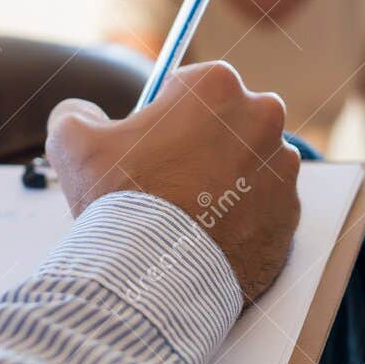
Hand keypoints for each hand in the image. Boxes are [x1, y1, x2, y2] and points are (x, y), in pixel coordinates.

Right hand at [45, 62, 301, 300]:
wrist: (156, 278)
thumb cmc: (120, 202)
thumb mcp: (73, 143)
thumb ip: (74, 115)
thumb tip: (79, 115)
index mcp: (217, 86)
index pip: (188, 88)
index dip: (162, 118)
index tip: (148, 146)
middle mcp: (262, 118)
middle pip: (226, 123)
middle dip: (200, 146)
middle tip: (164, 182)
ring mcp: (282, 170)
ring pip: (248, 166)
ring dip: (223, 181)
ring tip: (183, 215)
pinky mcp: (291, 215)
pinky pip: (262, 209)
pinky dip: (240, 219)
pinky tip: (205, 237)